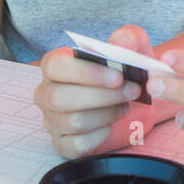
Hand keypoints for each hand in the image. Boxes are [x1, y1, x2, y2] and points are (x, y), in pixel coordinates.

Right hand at [34, 24, 151, 157]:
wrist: (135, 98)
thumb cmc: (126, 71)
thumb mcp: (133, 48)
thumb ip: (128, 38)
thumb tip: (121, 41)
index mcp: (56, 66)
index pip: (55, 66)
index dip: (85, 72)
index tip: (117, 76)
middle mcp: (47, 93)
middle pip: (60, 98)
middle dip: (101, 96)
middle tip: (131, 91)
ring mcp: (53, 120)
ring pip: (73, 121)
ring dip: (107, 114)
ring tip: (125, 105)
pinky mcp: (63, 143)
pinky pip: (77, 145)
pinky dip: (100, 135)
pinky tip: (112, 125)